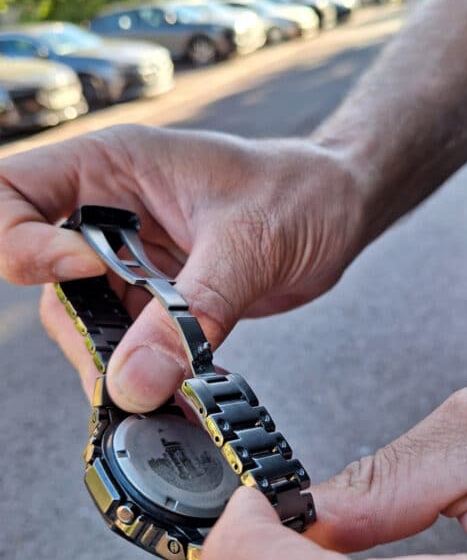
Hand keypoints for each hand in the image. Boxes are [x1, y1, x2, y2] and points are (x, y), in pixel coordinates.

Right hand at [0, 125, 362, 409]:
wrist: (341, 209)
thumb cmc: (302, 191)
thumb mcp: (247, 243)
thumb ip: (190, 312)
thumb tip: (133, 380)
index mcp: (114, 166)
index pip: (13, 193)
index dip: (27, 243)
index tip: (85, 271)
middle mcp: (111, 211)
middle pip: (44, 276)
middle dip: (79, 328)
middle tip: (126, 369)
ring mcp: (133, 256)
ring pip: (86, 318)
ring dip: (114, 362)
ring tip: (160, 393)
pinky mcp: (159, 293)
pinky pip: (131, 338)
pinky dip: (148, 370)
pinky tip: (178, 392)